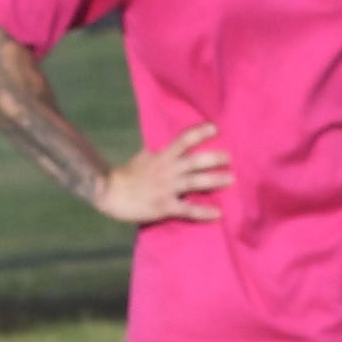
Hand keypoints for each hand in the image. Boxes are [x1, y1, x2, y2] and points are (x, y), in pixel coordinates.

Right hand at [99, 120, 230, 223]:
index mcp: (161, 156)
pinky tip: (218, 214)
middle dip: (214, 158)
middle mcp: (166, 170)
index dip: (200, 132)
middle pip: (195, 161)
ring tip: (231, 179)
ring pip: (195, 182)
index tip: (215, 128)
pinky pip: (188, 210)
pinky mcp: (164, 207)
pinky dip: (204, 212)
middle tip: (229, 158)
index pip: (183, 139)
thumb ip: (160, 150)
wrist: (110, 193)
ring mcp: (166, 188)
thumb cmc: (127, 175)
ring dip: (215, 180)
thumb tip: (170, 142)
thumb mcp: (144, 156)